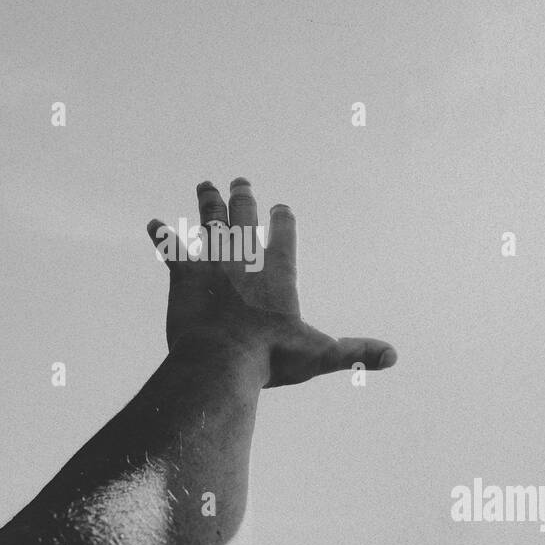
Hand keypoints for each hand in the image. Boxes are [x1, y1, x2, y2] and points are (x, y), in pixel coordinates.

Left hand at [146, 179, 396, 387]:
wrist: (221, 361)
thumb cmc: (271, 359)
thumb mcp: (319, 355)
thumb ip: (354, 353)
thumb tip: (392, 356)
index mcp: (278, 274)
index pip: (283, 237)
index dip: (283, 222)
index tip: (281, 207)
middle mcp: (245, 259)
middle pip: (244, 219)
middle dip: (243, 199)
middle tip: (240, 183)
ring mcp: (213, 263)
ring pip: (209, 223)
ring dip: (207, 203)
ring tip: (206, 185)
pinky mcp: (184, 275)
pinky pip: (171, 250)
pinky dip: (162, 237)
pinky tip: (153, 224)